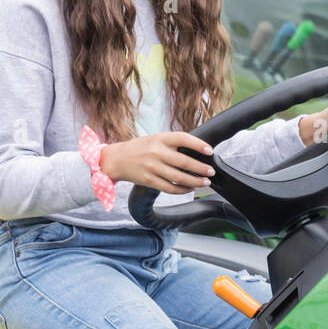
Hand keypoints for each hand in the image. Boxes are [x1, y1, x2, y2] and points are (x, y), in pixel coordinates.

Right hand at [99, 131, 215, 193]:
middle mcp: (156, 152)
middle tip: (211, 172)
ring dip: (195, 181)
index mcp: (159, 138)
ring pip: (179, 177)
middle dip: (201, 168)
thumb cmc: (139, 148)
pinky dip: (182, 189)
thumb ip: (172, 144)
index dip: (198, 145)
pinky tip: (190, 188)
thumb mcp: (154, 139)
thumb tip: (195, 151)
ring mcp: (152, 167)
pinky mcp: (149, 181)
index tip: (210, 151)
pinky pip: (170, 188)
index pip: (183, 139)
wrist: (116, 159)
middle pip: (184, 162)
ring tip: (205, 182)